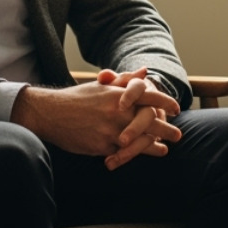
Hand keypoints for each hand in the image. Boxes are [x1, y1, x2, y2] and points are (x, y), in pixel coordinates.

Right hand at [12, 67, 181, 169]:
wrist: (50, 114)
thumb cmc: (77, 98)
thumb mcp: (101, 86)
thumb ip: (124, 80)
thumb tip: (144, 72)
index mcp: (118, 94)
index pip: (150, 96)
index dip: (165, 102)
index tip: (176, 108)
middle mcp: (117, 111)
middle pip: (150, 121)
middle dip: (166, 129)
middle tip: (177, 134)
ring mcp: (110, 130)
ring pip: (140, 140)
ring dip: (154, 146)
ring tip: (164, 149)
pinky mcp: (102, 146)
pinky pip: (123, 153)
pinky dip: (135, 155)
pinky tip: (142, 156)